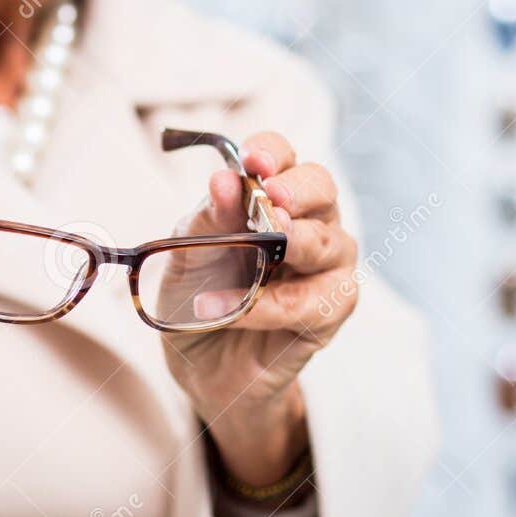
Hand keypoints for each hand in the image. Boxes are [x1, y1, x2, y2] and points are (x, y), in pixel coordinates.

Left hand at [160, 132, 358, 486]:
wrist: (199, 364)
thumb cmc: (198, 295)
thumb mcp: (186, 254)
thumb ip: (207, 219)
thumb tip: (224, 180)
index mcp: (272, 196)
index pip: (282, 157)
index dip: (271, 152)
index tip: (251, 163)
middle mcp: (309, 222)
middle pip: (320, 187)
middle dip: (297, 190)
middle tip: (271, 199)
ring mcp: (327, 266)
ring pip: (328, 243)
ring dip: (288, 249)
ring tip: (247, 265)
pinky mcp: (329, 312)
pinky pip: (311, 302)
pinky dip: (270, 306)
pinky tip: (235, 309)